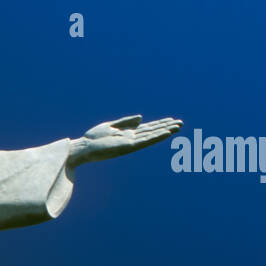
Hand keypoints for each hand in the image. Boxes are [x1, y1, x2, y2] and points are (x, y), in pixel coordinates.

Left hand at [68, 115, 182, 166]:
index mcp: (128, 133)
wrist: (84, 148)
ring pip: (151, 136)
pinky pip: (145, 141)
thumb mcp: (110, 126)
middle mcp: (132, 138)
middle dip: (166, 127)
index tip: (172, 120)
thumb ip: (126, 122)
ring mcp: (131, 143)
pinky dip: (156, 137)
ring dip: (164, 131)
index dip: (159, 124)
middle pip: (152, 131)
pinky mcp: (128, 147)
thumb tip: (141, 117)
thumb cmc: (94, 138)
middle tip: (180, 123)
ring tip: (177, 127)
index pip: (147, 128)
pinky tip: (165, 133)